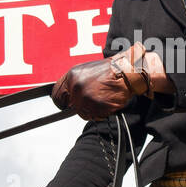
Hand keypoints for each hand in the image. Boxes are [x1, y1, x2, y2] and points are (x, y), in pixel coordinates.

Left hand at [52, 42, 169, 120]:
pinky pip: (94, 115)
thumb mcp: (88, 70)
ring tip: (103, 100)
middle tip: (90, 102)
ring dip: (92, 110)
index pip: (56, 94)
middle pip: (70, 106)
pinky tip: (107, 102)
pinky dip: (101, 112)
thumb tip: (70, 94)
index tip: (65, 104)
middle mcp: (76, 85)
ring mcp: (85, 96)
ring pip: (82, 112)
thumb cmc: (112, 71)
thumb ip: (76, 82)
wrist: (129, 72)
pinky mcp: (95, 105)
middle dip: (79, 106)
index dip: (61, 101)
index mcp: (72, 75)